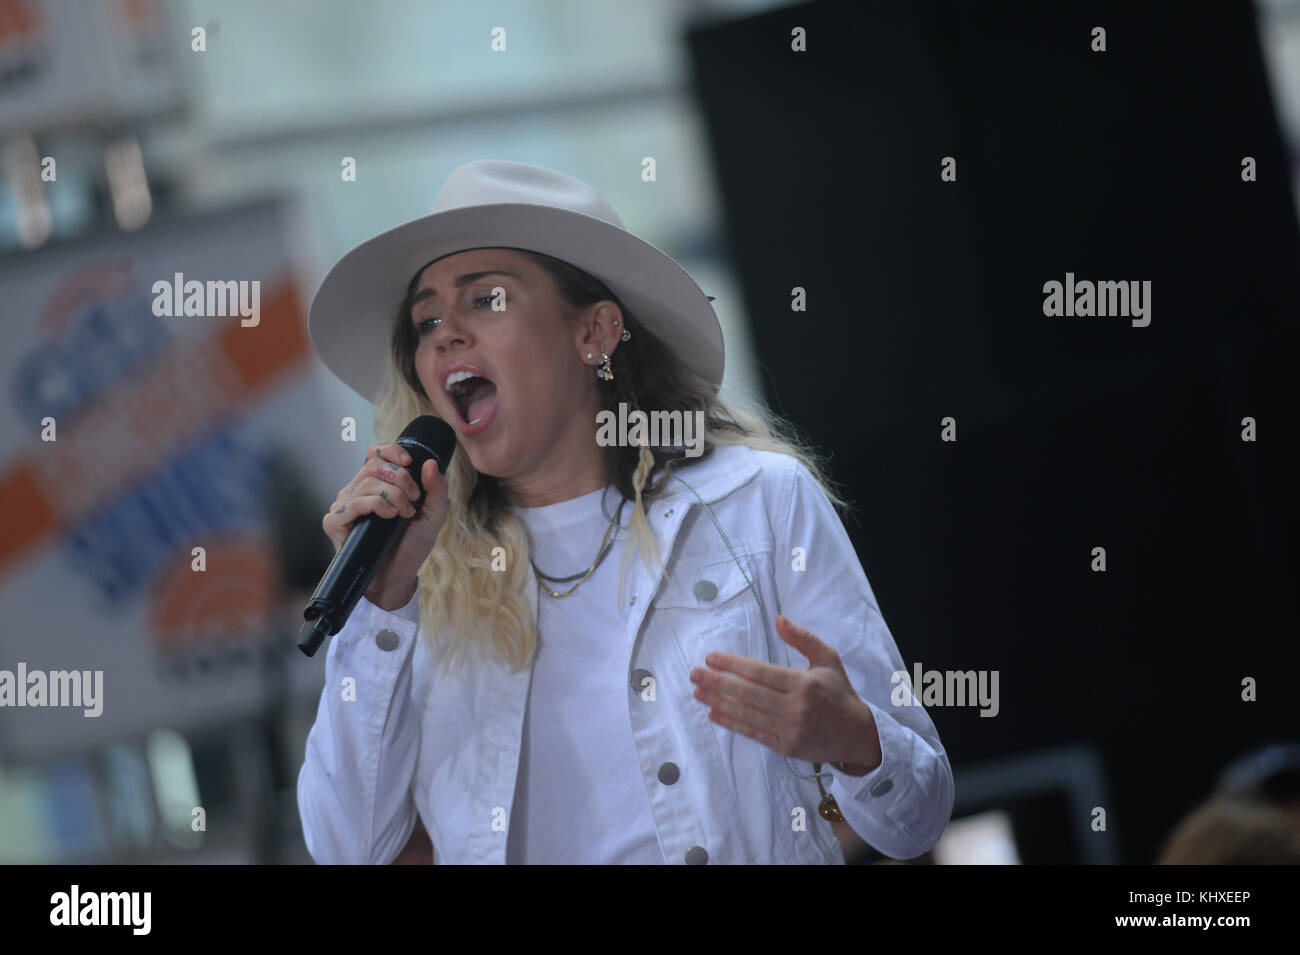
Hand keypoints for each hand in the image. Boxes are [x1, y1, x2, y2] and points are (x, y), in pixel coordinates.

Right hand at [322, 441, 449, 608]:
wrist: (398, 577)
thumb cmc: (411, 546)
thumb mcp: (433, 516)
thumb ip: (436, 490)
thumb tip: (430, 463)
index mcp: (376, 484)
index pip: (375, 453)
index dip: (390, 451)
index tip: (409, 461)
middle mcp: (357, 491)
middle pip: (373, 465)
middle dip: (400, 477)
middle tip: (414, 498)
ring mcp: (344, 506)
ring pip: (366, 482)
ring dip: (393, 494)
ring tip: (404, 513)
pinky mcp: (335, 522)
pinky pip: (353, 503)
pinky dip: (377, 505)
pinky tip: (390, 516)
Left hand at [689, 614, 882, 774]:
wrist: (857, 735)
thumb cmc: (839, 693)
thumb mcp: (828, 659)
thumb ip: (803, 638)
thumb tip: (779, 620)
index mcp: (803, 683)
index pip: (759, 672)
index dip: (732, 665)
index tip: (711, 658)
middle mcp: (795, 707)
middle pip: (747, 694)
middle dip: (717, 683)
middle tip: (694, 674)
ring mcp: (789, 729)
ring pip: (747, 714)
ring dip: (718, 703)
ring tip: (698, 693)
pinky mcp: (786, 747)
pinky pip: (753, 733)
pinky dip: (732, 724)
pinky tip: (714, 714)